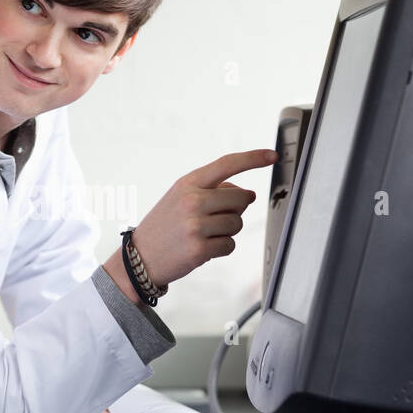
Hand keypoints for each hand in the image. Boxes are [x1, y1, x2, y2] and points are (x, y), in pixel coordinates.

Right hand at [103, 148, 276, 296]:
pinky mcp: (200, 249)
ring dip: (227, 231)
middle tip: (216, 218)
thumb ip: (212, 190)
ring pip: (237, 224)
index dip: (253, 158)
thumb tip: (248, 194)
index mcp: (188, 183)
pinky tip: (203, 248)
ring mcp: (196, 225)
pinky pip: (230, 245)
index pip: (227, 164)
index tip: (272, 156)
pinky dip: (221, 248)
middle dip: (236, 210)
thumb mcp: (181, 197)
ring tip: (204, 234)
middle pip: (241, 199)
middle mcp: (192, 201)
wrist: (140, 257)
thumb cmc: (165, 225)